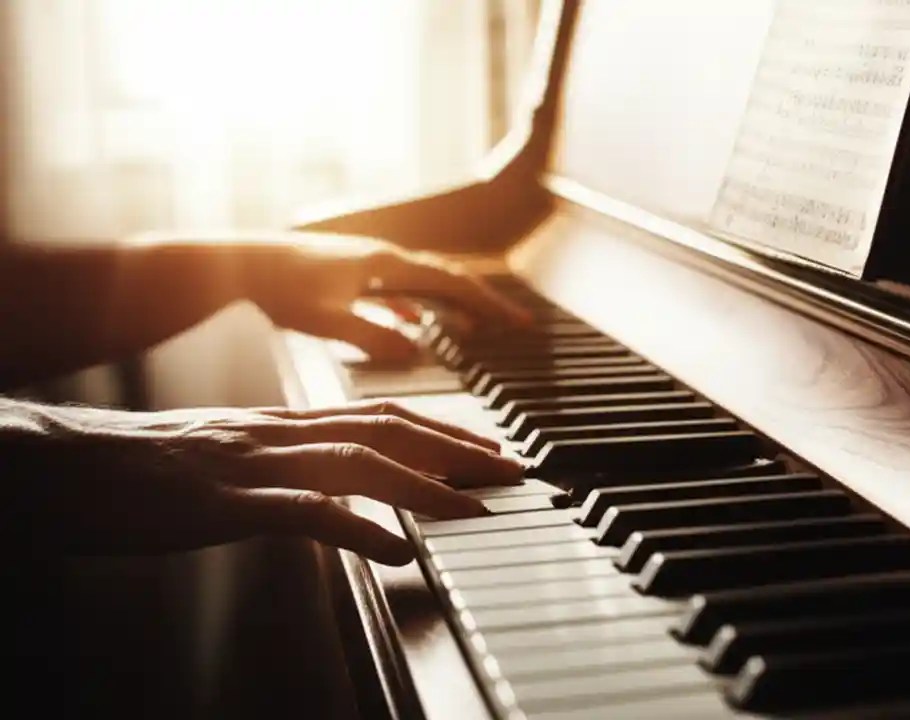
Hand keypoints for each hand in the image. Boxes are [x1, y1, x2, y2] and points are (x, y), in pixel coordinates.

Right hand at [3, 398, 522, 564]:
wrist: (59, 465)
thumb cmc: (138, 470)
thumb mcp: (223, 462)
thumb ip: (282, 470)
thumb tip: (337, 498)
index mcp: (278, 425)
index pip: (380, 417)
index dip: (443, 430)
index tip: (492, 449)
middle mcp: (275, 434)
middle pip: (386, 429)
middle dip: (458, 448)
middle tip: (514, 470)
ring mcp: (249, 465)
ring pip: (355, 462)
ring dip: (425, 484)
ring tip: (476, 507)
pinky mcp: (220, 504)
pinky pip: (300, 513)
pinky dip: (357, 528)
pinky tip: (398, 551)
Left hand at [147, 230, 531, 360]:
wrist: (234, 264)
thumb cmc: (277, 287)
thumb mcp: (330, 321)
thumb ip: (376, 338)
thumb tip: (418, 352)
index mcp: (387, 265)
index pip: (454, 285)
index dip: (491, 305)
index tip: (521, 323)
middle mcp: (383, 259)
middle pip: (447, 281)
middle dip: (482, 304)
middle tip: (514, 324)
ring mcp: (366, 266)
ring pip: (423, 286)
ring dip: (451, 306)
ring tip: (475, 328)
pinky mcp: (347, 276)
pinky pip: (395, 292)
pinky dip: (415, 308)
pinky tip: (416, 325)